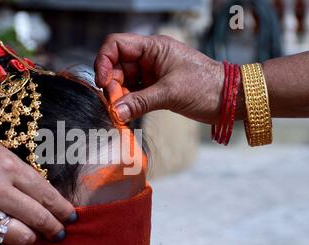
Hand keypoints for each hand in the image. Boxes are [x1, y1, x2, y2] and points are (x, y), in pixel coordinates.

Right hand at [0, 112, 74, 244]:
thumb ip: (17, 172)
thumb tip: (40, 194)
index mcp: (8, 166)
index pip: (46, 193)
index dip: (63, 209)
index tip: (71, 216)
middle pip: (38, 216)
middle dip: (54, 227)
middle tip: (60, 232)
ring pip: (19, 235)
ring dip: (31, 239)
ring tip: (34, 238)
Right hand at [95, 33, 223, 123]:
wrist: (229, 99)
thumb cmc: (206, 86)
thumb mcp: (170, 93)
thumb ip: (140, 102)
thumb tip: (115, 112)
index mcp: (153, 47)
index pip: (116, 45)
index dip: (103, 61)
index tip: (102, 83)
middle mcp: (149, 57)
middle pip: (116, 65)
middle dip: (111, 84)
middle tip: (114, 103)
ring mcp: (151, 73)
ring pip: (123, 81)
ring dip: (119, 95)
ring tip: (122, 110)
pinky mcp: (155, 88)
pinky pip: (133, 93)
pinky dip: (128, 103)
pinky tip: (128, 113)